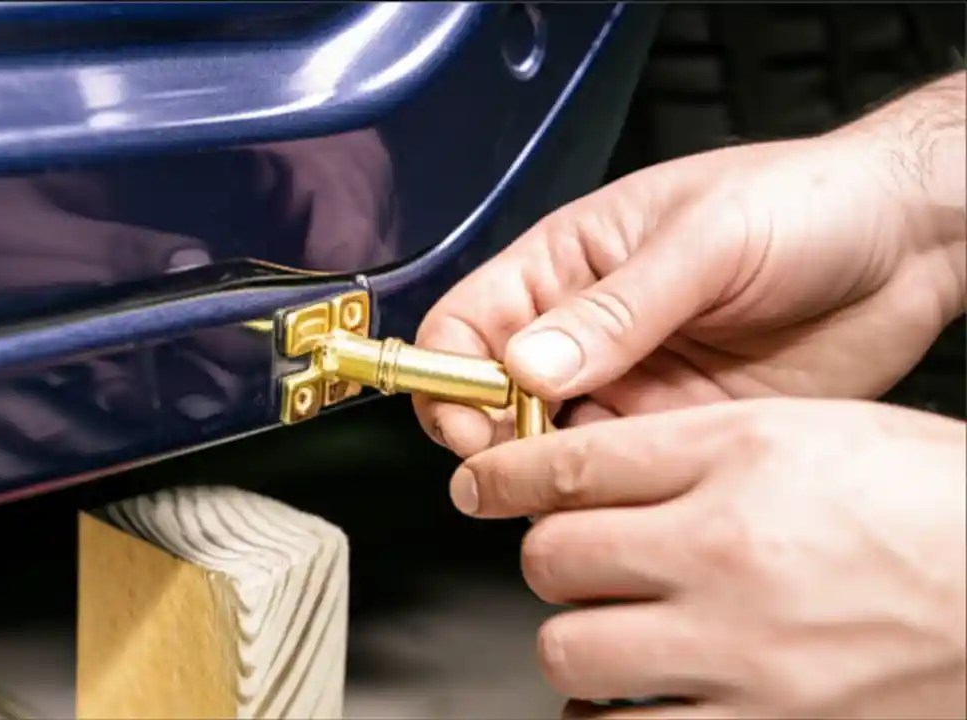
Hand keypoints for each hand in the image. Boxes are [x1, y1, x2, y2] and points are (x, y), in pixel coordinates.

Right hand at [414, 73, 965, 457]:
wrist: (910, 246)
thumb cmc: (803, 205)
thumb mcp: (704, 242)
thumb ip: (614, 308)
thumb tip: (525, 366)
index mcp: (566, 266)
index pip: (465, 325)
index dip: (450, 376)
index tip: (473, 420)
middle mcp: (583, 332)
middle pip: (491, 399)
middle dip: (492, 438)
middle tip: (524, 468)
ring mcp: (627, 386)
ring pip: (548, 447)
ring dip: (549, 476)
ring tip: (579, 489)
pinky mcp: (675, 431)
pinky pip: (617, 473)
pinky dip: (607, 495)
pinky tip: (627, 495)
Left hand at [449, 398, 965, 718]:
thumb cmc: (933, 505)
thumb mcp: (812, 435)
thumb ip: (692, 449)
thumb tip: (588, 471)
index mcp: (744, 458)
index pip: (574, 463)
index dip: (501, 475)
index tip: (478, 486)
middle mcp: (732, 552)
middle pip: (553, 558)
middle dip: (551, 558)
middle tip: (582, 562)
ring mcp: (746, 654)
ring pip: (571, 652)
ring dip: (576, 641)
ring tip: (613, 632)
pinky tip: (634, 700)